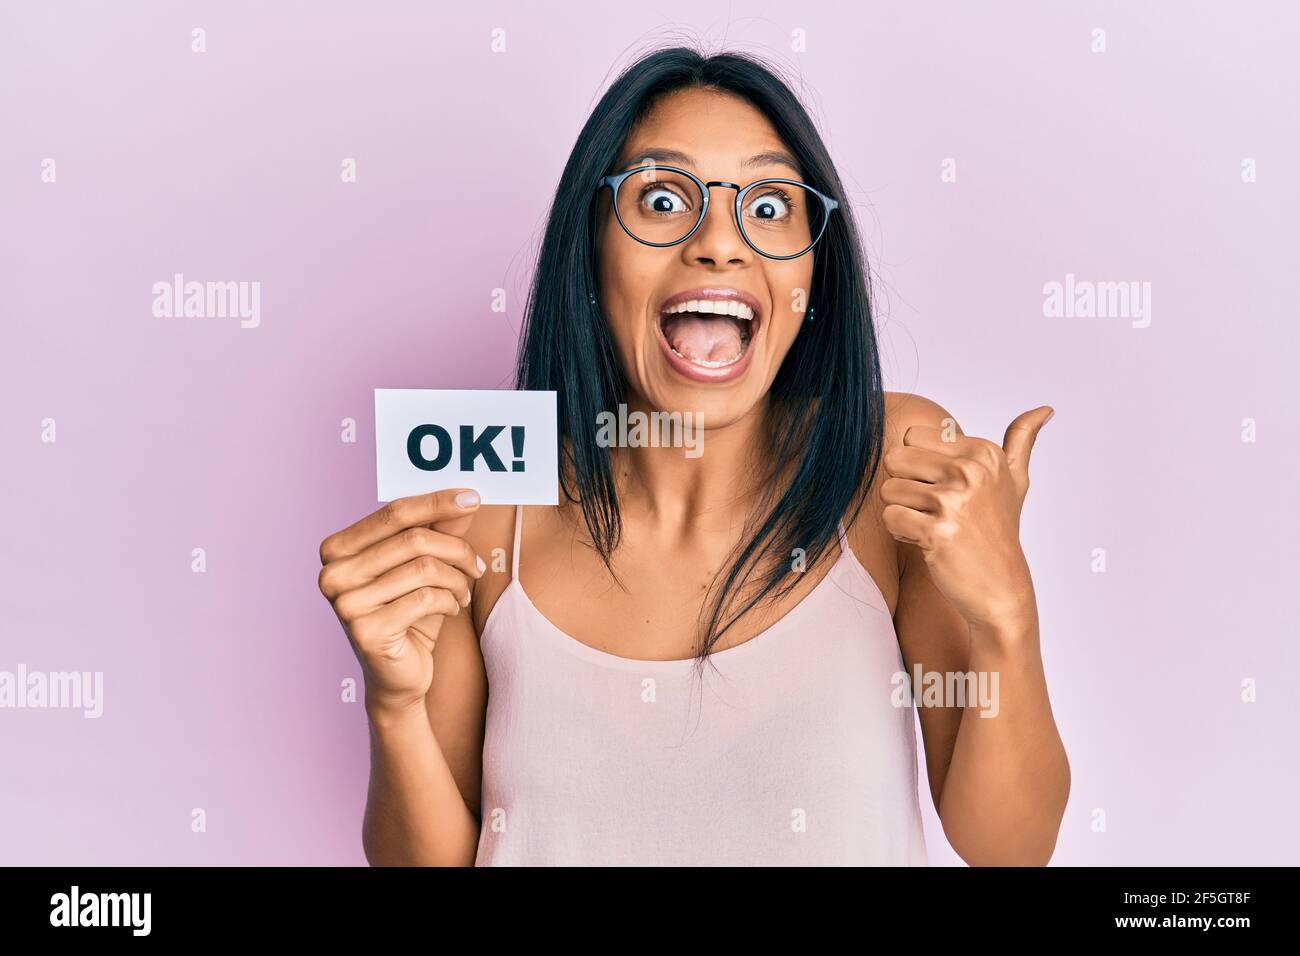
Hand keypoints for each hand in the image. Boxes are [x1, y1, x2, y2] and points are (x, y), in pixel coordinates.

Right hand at [318, 488, 486, 714]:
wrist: (399, 677)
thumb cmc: (411, 615)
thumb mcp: (426, 567)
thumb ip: (439, 530)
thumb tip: (465, 498)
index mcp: (337, 549)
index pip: (394, 512)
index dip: (437, 502)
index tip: (473, 498)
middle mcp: (333, 573)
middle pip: (413, 539)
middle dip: (456, 549)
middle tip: (477, 565)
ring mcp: (345, 604)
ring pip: (424, 568)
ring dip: (457, 579)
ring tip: (464, 591)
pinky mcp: (366, 631)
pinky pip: (426, 599)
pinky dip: (450, 601)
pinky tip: (452, 609)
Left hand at [880, 406, 1053, 632]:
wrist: (1000, 587)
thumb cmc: (998, 530)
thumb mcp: (1015, 480)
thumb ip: (1022, 440)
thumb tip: (1046, 408)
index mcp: (983, 452)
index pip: (911, 437)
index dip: (919, 466)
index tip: (946, 488)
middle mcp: (971, 471)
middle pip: (895, 459)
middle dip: (905, 487)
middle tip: (933, 509)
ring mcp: (955, 501)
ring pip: (888, 489)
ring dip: (903, 512)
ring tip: (932, 526)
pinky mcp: (937, 531)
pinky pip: (890, 517)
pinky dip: (900, 533)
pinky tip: (927, 542)